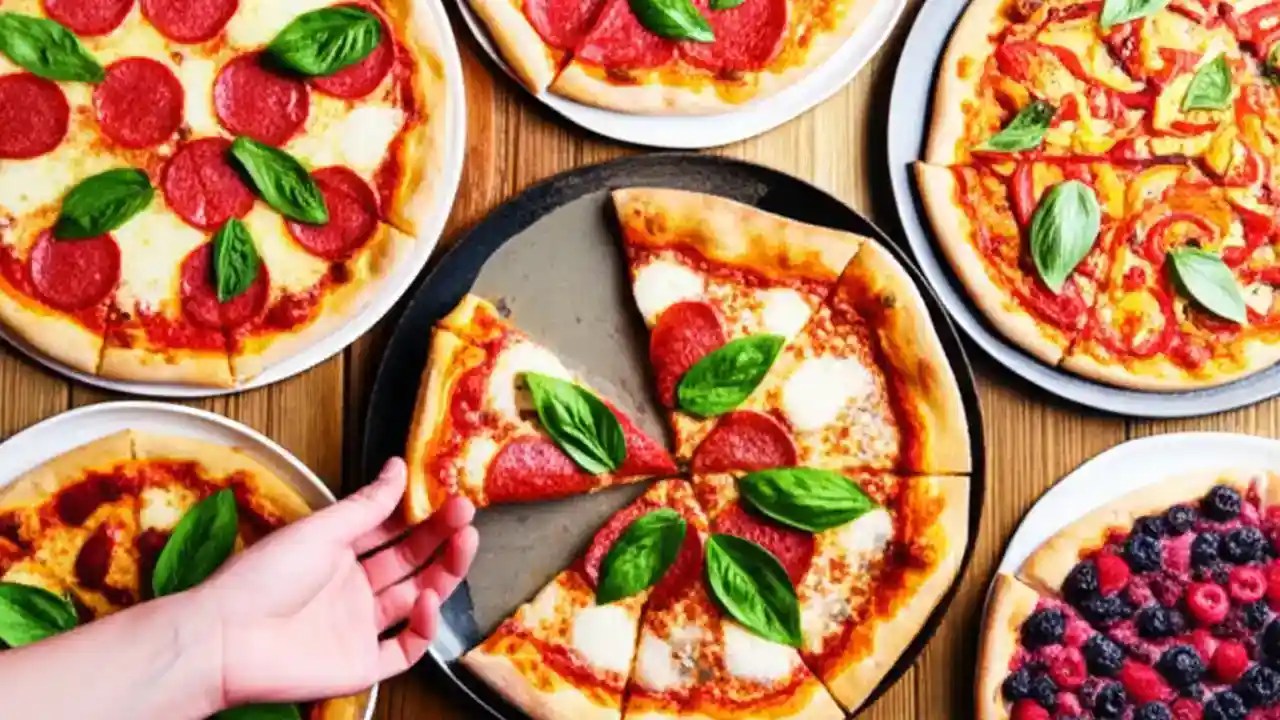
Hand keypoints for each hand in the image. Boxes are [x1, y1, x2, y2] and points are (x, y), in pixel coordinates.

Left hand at [197, 458, 478, 708]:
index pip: (392, 531)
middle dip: (442, 538)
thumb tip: (398, 467)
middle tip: (467, 515)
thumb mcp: (321, 530)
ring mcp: (358, 628)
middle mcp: (351, 590)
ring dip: (444, 573)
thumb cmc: (260, 579)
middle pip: (410, 562)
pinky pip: (405, 648)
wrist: (225, 639)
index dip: (423, 515)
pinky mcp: (361, 664)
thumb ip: (368, 504)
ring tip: (464, 545)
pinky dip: (424, 627)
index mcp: (338, 554)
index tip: (450, 496)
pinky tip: (428, 601)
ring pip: (417, 599)